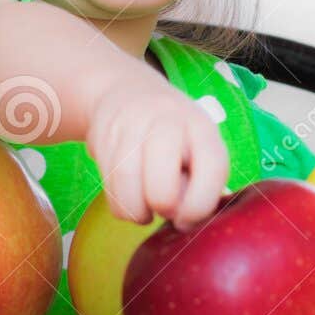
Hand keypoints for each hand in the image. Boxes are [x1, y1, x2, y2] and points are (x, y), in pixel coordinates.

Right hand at [85, 74, 230, 231]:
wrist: (127, 92)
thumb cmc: (174, 135)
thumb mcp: (199, 149)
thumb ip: (202, 183)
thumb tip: (187, 222)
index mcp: (202, 128)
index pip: (212, 170)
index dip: (199, 206)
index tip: (187, 218)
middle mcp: (168, 122)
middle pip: (162, 189)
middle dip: (164, 208)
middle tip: (166, 206)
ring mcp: (132, 127)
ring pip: (129, 193)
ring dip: (138, 212)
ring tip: (146, 206)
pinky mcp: (102, 138)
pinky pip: (110, 190)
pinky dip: (120, 205)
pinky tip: (130, 194)